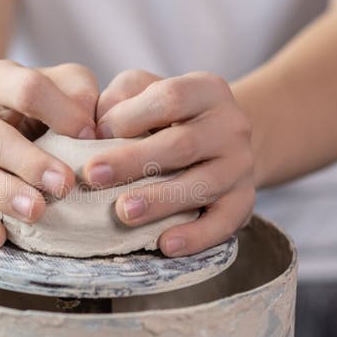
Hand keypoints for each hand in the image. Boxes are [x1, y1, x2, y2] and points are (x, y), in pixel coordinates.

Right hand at [0, 60, 97, 246]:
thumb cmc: (48, 100)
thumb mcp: (66, 82)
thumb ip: (80, 93)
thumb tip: (92, 126)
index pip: (25, 89)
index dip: (60, 111)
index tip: (90, 135)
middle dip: (29, 163)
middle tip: (64, 184)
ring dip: (6, 195)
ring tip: (37, 212)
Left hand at [83, 69, 254, 255]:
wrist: (221, 144)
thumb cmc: (167, 117)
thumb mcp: (146, 92)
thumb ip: (120, 99)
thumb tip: (93, 132)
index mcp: (207, 91)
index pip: (171, 97)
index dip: (130, 116)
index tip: (95, 135)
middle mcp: (231, 126)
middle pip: (183, 144)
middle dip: (134, 161)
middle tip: (93, 176)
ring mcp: (241, 165)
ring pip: (202, 185)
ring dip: (161, 201)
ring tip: (124, 212)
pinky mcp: (244, 201)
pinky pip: (225, 222)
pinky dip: (197, 236)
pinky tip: (166, 245)